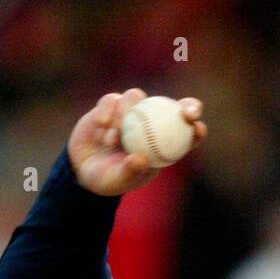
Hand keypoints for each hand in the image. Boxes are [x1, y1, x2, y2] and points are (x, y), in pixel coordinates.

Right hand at [68, 89, 206, 195]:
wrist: (83, 170)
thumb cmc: (109, 179)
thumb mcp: (119, 180)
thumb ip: (130, 171)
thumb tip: (139, 159)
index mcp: (161, 144)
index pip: (185, 133)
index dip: (196, 127)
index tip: (197, 127)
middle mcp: (150, 124)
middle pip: (172, 106)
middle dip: (187, 106)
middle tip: (185, 112)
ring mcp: (130, 112)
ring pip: (136, 98)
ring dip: (124, 116)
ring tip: (111, 140)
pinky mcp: (110, 105)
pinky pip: (112, 100)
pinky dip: (107, 113)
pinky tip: (102, 128)